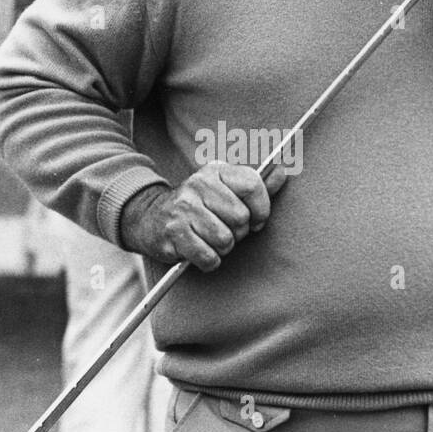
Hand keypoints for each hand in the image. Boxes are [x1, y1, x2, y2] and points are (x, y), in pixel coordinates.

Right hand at [120, 161, 288, 269]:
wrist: (150, 218)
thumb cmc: (198, 208)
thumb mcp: (224, 190)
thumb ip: (256, 186)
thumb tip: (283, 173)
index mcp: (216, 170)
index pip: (252, 185)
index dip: (261, 209)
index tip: (255, 220)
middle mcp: (198, 184)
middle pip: (241, 217)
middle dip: (238, 232)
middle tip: (223, 229)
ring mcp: (184, 207)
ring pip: (225, 240)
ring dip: (222, 248)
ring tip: (209, 239)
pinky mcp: (174, 232)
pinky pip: (209, 257)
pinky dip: (208, 261)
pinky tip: (199, 250)